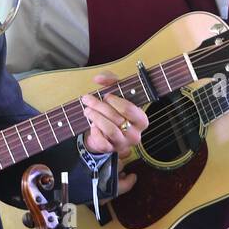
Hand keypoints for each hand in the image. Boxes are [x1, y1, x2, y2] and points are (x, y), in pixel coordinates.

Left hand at [81, 73, 146, 196]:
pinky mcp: (111, 150)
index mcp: (141, 119)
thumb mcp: (115, 91)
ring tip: (87, 110)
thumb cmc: (112, 109)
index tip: (106, 95)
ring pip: (110, 130)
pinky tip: (92, 126)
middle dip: (99, 106)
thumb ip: (110, 80)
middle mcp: (135, 133)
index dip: (114, 101)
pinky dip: (95, 133)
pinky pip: (103, 142)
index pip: (129, 109)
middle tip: (87, 99)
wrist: (103, 130)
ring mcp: (123, 143)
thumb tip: (99, 79)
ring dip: (95, 117)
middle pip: (117, 118)